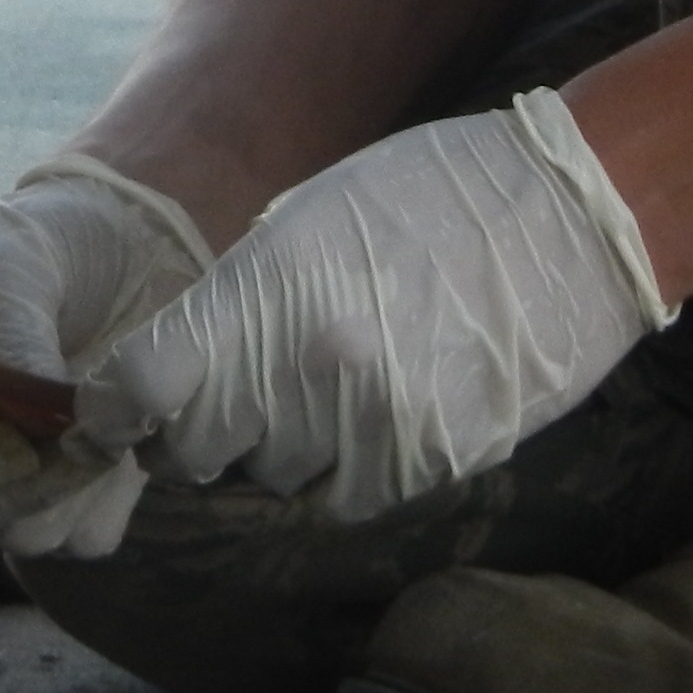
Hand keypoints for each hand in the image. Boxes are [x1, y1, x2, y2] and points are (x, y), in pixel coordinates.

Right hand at [0, 156, 215, 562]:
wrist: (107, 252)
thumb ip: (12, 342)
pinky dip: (117, 494)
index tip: (18, 439)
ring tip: (115, 417)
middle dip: (33, 479)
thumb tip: (34, 419)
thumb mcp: (9, 270)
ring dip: (81, 484)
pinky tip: (132, 435)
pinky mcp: (70, 507)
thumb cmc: (32, 252)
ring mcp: (2, 494)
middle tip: (90, 432)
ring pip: (34, 535)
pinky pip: (92, 533)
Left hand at [83, 92, 669, 523]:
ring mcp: (377, 420)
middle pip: (199, 447)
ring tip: (320, 390)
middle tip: (224, 400)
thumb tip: (183, 367)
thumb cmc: (433, 194)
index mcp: (269, 286)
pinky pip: (345, 497)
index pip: (144, 384)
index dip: (118, 406)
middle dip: (197, 430)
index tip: (119, 409)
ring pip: (273, 476)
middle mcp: (313, 362)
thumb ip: (241, 296)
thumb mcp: (309, 216)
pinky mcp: (434, 461)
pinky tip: (367, 420)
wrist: (574, 217)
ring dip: (277, 447)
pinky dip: (341, 472)